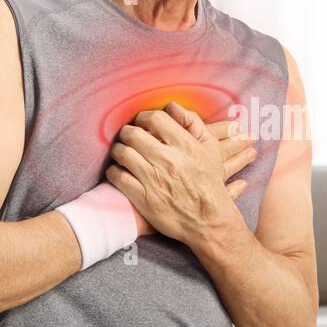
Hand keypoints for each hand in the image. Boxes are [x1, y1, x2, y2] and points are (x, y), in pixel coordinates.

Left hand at [108, 104, 256, 241]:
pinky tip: (120, 172)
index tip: (143, 123)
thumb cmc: (210, 183)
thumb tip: (172, 106)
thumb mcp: (211, 149)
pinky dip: (114, 171)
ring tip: (122, 153)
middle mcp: (168, 160)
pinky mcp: (143, 199)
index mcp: (186, 145)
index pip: (155, 118)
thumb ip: (194, 123)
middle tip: (128, 138)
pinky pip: (118, 177)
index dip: (144, 117)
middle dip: (127, 133)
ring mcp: (154, 180)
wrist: (209, 220)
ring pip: (122, 153)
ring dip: (118, 151)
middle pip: (133, 134)